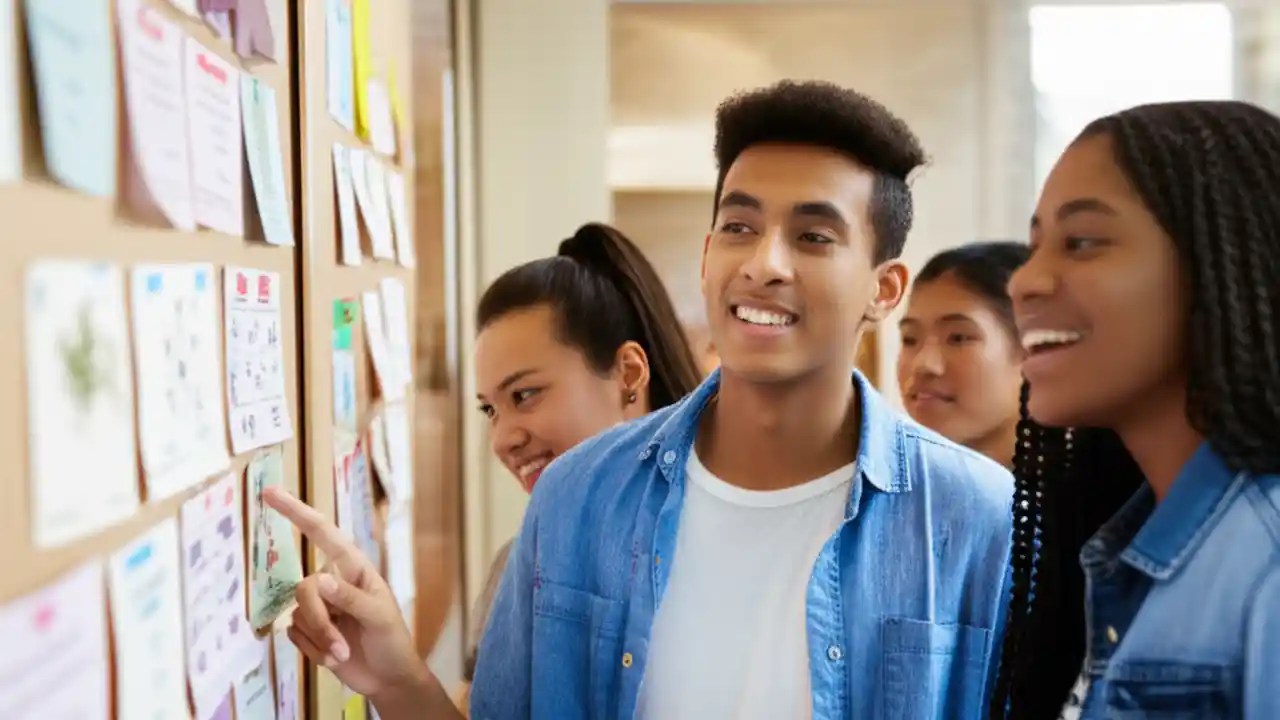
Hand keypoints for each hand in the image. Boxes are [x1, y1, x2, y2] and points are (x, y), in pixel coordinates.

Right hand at [263, 487, 425, 697]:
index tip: (270, 493)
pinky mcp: (307, 629)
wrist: (386, 677)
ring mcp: (318, 606)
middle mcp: (332, 582)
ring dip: (321, 640)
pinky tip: (334, 656)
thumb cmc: (392, 640)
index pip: (322, 533)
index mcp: (353, 568)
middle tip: (341, 645)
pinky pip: (294, 635)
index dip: (296, 512)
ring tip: (343, 652)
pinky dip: (314, 650)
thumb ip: (350, 598)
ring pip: (298, 614)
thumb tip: (319, 580)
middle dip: (320, 621)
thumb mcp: (379, 616)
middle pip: (304, 589)